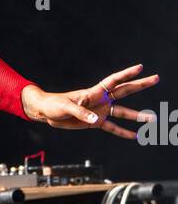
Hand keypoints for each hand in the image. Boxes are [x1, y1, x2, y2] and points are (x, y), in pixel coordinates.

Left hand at [21, 65, 158, 138]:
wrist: (47, 113)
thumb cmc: (55, 105)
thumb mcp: (66, 107)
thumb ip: (81, 112)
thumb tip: (95, 119)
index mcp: (94, 92)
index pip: (114, 81)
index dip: (127, 74)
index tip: (140, 67)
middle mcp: (101, 100)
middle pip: (125, 91)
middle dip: (140, 84)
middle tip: (156, 78)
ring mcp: (100, 111)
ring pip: (123, 112)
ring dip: (137, 115)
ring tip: (152, 118)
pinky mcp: (95, 123)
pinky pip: (112, 128)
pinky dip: (123, 132)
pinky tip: (134, 136)